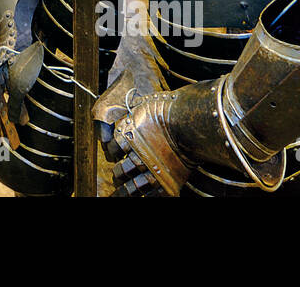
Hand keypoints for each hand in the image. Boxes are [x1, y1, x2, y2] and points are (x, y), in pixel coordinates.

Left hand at [92, 72, 190, 196]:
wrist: (187, 123)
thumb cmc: (167, 109)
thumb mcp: (143, 104)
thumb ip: (132, 110)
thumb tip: (125, 106)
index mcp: (128, 136)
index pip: (112, 148)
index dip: (111, 152)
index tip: (112, 154)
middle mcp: (136, 155)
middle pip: (121, 171)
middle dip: (118, 175)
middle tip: (117, 177)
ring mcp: (151, 169)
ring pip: (133, 186)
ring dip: (126, 192)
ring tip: (122, 194)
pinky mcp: (166, 181)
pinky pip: (152, 194)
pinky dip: (147, 196)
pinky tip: (143, 196)